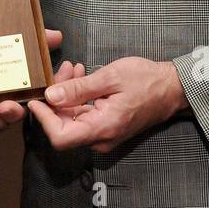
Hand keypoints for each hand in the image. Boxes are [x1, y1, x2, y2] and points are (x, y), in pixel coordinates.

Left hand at [29, 56, 187, 152]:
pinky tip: (80, 77)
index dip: (43, 118)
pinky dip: (77, 98)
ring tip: (73, 68)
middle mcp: (102, 138)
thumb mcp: (110, 78)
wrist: (173, 88)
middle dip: (56, 98)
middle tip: (62, 70)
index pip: (60, 136)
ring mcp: (104, 135)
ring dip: (67, 94)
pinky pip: (84, 116)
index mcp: (103, 128)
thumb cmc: (146, 80)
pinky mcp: (106, 127)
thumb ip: (78, 89)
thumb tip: (50, 97)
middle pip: (64, 125)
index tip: (35, 98)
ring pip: (73, 119)